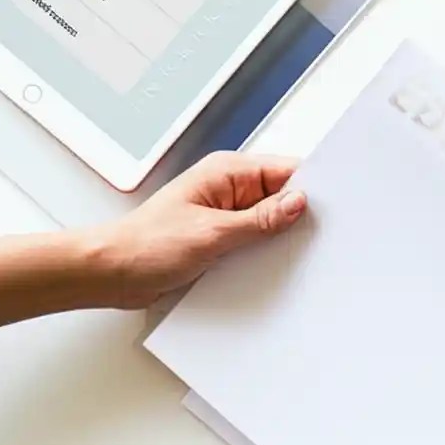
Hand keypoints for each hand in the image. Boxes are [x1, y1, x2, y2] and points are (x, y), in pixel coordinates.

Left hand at [79, 151, 306, 308]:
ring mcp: (224, 214)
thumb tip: (298, 203)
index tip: (334, 207)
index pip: (285, 170)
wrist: (110, 273)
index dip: (311, 187)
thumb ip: (259, 220)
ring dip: (277, 239)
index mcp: (226, 172)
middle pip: (281, 197)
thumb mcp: (211, 234)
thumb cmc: (145, 245)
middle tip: (317, 239)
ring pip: (268, 222)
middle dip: (297, 217)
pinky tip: (268, 268)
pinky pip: (253, 241)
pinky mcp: (219, 237)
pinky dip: (262, 253)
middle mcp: (227, 188)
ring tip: (290, 257)